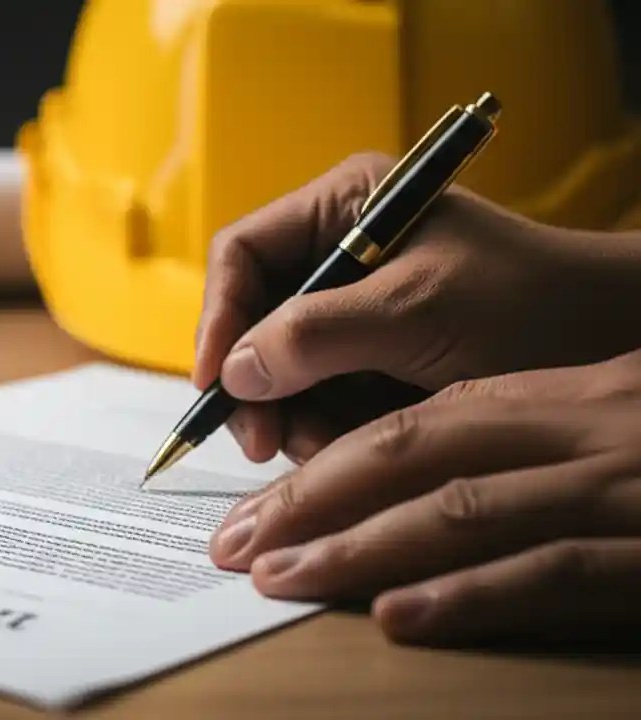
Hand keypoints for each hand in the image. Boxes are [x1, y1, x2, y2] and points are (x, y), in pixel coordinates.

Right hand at [194, 152, 640, 464]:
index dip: (217, 317)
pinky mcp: (371, 359)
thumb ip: (315, 334)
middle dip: (257, 384)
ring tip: (322, 450)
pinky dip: (321, 429)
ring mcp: (354, 310)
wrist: (616, 343)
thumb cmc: (532, 306)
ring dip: (290, 416)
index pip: (243, 253)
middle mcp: (339, 252)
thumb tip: (232, 370)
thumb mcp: (418, 311)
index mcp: (345, 206)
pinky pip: (316, 397)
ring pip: (280, 368)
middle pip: (253, 318)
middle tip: (265, 443)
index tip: (214, 384)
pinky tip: (345, 450)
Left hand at [210, 349, 640, 645]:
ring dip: (359, 547)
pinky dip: (466, 592)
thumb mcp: (605, 425)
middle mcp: (573, 432)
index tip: (251, 511)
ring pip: (460, 509)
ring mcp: (615, 490)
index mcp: (551, 399)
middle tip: (233, 545)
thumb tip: (406, 489)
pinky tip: (396, 614)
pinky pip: (550, 570)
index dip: (319, 467)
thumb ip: (509, 446)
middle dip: (308, 500)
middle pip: (410, 454)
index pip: (409, 422)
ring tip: (279, 578)